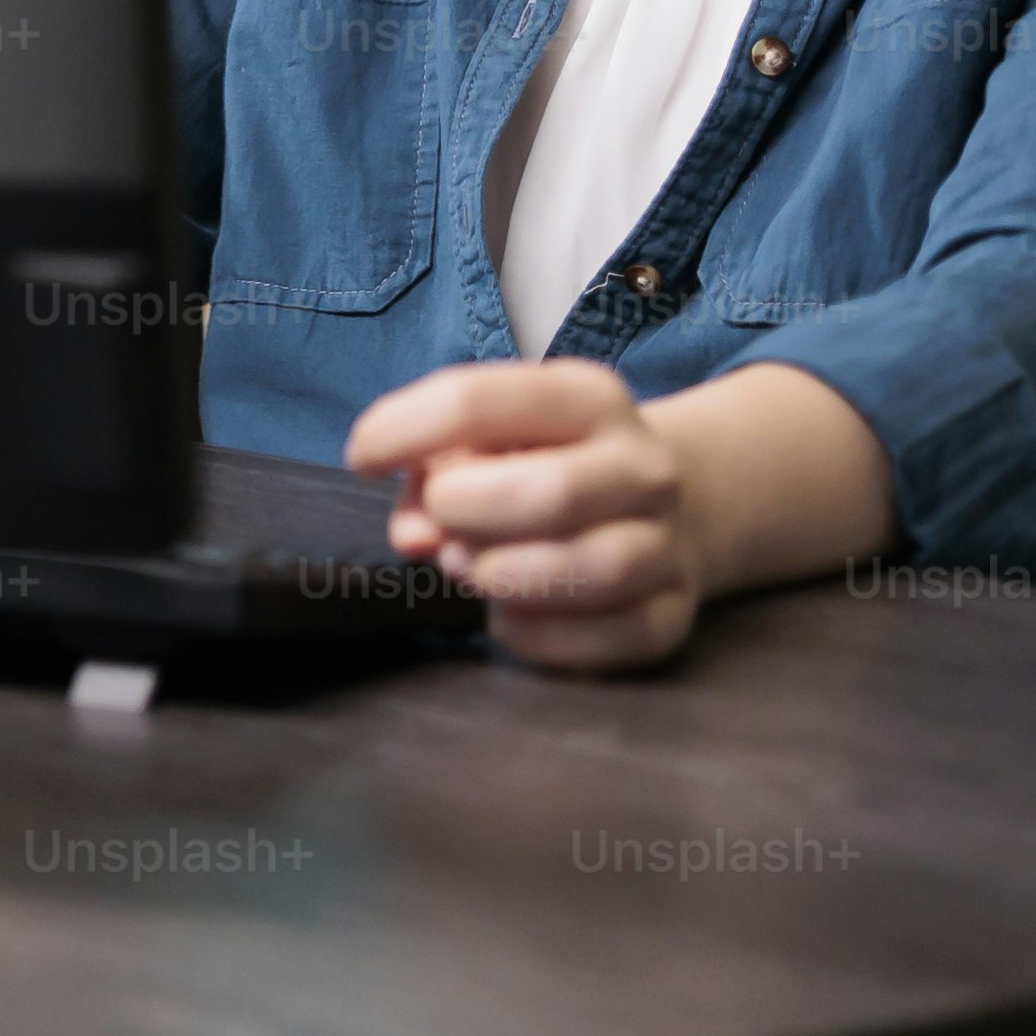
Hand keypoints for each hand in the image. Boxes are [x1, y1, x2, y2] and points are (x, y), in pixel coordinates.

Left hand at [345, 356, 899, 675]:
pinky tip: (506, 620)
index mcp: (588, 396)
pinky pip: (616, 638)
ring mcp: (667, 542)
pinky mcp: (674, 614)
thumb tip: (415, 534)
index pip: (481, 401)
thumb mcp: (490, 438)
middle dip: (467, 512)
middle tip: (435, 525)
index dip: (403, 430)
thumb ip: (435, 468)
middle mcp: (642, 465)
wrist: (651, 505)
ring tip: (464, 568)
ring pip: (595, 568)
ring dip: (506, 576)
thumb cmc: (540, 463)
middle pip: (551, 492)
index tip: (361, 456)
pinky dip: (544, 638)